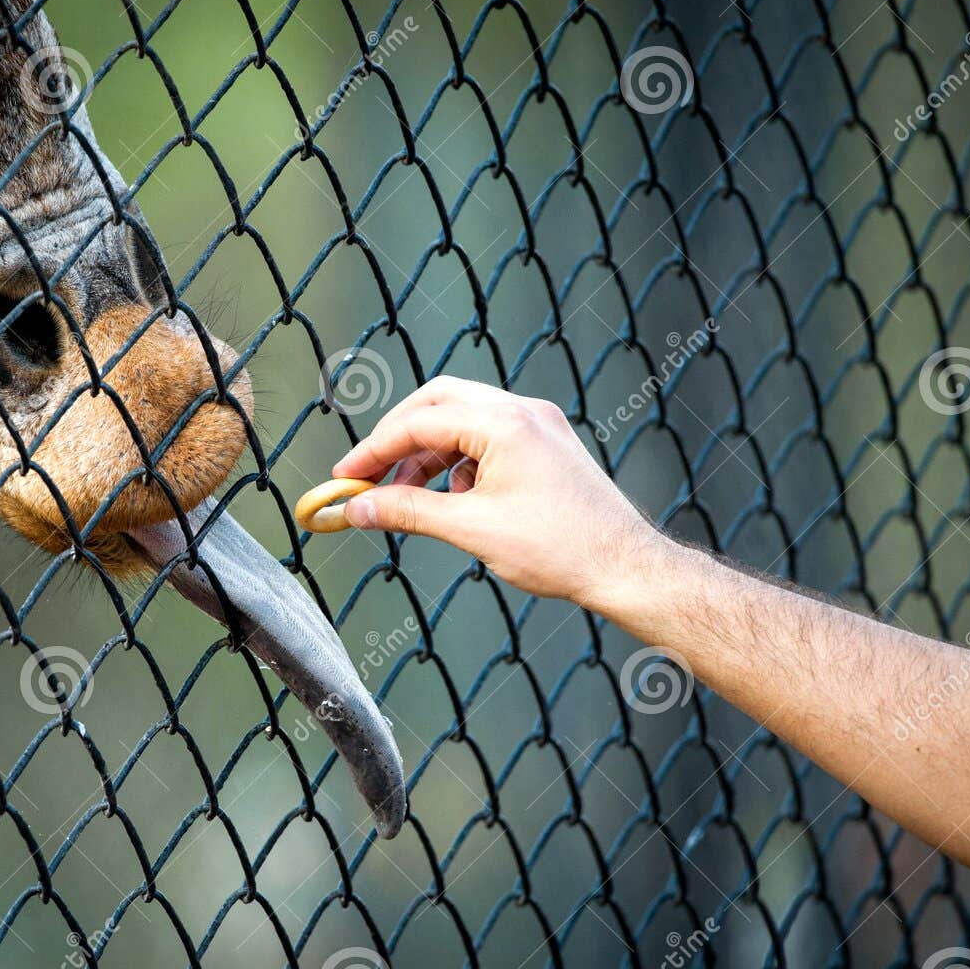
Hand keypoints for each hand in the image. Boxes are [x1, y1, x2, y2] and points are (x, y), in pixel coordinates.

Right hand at [333, 377, 664, 609]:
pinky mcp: (546, 444)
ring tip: (404, 495)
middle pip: (437, 401)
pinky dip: (458, 460)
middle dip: (397, 437)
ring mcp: (538, 424)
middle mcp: (522, 411)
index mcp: (504, 422)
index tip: (345, 479)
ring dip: (426, 451)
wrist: (625, 567)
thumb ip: (408, 512)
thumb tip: (358, 509)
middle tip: (368, 474)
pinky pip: (487, 437)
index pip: (418, 422)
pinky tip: (453, 499)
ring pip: (462, 418)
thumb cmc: (560, 548)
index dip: (373, 451)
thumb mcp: (471, 529)